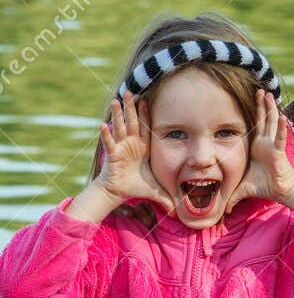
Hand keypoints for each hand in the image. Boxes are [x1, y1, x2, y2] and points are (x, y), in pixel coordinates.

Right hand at [92, 93, 174, 211]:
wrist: (118, 194)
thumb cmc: (136, 188)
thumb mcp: (158, 187)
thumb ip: (172, 193)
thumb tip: (185, 206)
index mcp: (143, 148)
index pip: (145, 127)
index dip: (145, 114)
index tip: (146, 100)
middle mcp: (131, 145)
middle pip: (131, 122)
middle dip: (131, 108)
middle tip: (130, 92)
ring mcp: (121, 148)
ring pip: (119, 128)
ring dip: (117, 115)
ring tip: (116, 101)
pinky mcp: (112, 155)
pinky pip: (109, 143)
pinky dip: (106, 134)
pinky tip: (102, 124)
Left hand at [228, 90, 293, 213]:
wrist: (279, 191)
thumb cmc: (263, 186)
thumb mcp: (241, 185)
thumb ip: (229, 193)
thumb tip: (219, 209)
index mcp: (257, 146)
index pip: (255, 125)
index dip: (255, 112)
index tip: (252, 99)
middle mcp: (265, 142)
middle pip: (264, 119)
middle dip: (262, 105)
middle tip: (260, 89)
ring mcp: (272, 145)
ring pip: (271, 123)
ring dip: (270, 109)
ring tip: (269, 95)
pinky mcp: (278, 152)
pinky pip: (279, 137)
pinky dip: (280, 127)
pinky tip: (282, 116)